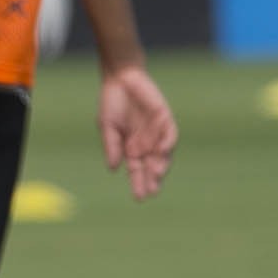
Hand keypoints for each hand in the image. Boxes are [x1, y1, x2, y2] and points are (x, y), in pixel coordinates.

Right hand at [99, 65, 176, 200]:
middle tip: (151, 192)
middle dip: (151, 180)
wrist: (121, 79)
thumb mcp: (107, 127)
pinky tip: (162, 152)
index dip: (138, 183)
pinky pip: (170, 134)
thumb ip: (112, 146)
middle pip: (151, 166)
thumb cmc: (112, 102)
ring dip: (161, 165)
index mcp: (131, 148)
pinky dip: (167, 144)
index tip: (139, 198)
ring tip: (156, 176)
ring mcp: (156, 131)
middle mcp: (146, 143)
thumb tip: (113, 169)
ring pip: (163, 154)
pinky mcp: (165, 118)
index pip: (137, 170)